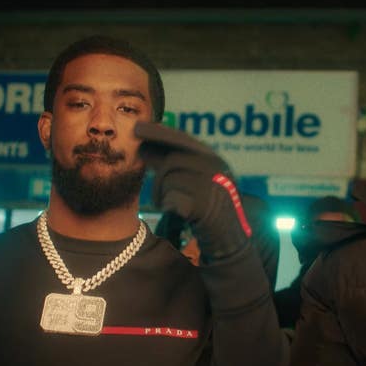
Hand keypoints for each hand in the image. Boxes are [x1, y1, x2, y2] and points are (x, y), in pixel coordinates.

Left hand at [135, 122, 251, 261]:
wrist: (229, 237)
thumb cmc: (208, 209)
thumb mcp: (197, 180)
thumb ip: (173, 164)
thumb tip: (143, 147)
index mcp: (213, 159)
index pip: (181, 139)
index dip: (157, 133)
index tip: (136, 129)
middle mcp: (215, 167)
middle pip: (173, 161)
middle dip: (159, 176)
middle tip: (154, 188)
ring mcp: (211, 185)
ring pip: (170, 182)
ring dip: (164, 195)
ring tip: (173, 206)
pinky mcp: (204, 205)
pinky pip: (172, 201)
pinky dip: (170, 207)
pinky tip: (179, 213)